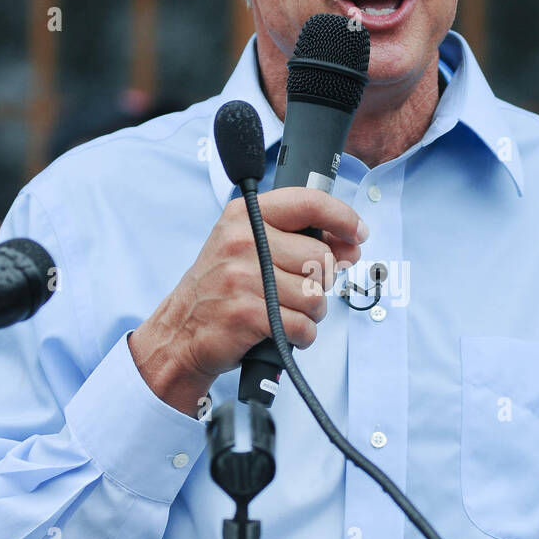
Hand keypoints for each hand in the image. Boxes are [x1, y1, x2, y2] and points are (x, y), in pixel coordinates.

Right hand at [129, 188, 367, 415]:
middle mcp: (243, 241)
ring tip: (284, 312)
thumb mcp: (248, 247)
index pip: (308, 202)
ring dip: (310, 313)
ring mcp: (244, 277)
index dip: (342, 217)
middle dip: (320, 282)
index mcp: (245, 216)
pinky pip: (303, 326)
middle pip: (321, 258)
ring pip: (316, 296)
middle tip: (296, 290)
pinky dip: (301, 336)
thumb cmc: (222, 288)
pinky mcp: (248, 313)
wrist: (180, 330)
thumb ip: (297, 239)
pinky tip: (281, 331)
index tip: (358, 234)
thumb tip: (351, 245)